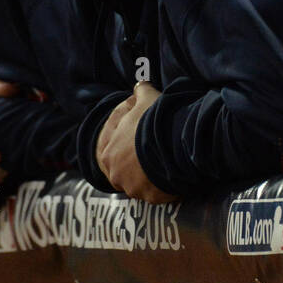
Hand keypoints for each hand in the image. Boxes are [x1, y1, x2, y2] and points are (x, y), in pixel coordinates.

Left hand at [96, 82, 176, 202]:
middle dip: (138, 167)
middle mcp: (116, 175)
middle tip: (155, 156)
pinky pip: (159, 194)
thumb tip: (140, 84)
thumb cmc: (154, 119)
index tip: (142, 145)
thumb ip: (140, 92)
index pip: (114, 155)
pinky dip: (166, 189)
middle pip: (126, 174)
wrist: (171, 140)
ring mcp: (133, 189)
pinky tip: (175, 177)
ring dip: (151, 179)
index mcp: (108, 154)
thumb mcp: (146, 98)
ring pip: (141, 186)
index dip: (129, 149)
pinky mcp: (151, 198)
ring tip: (167, 166)